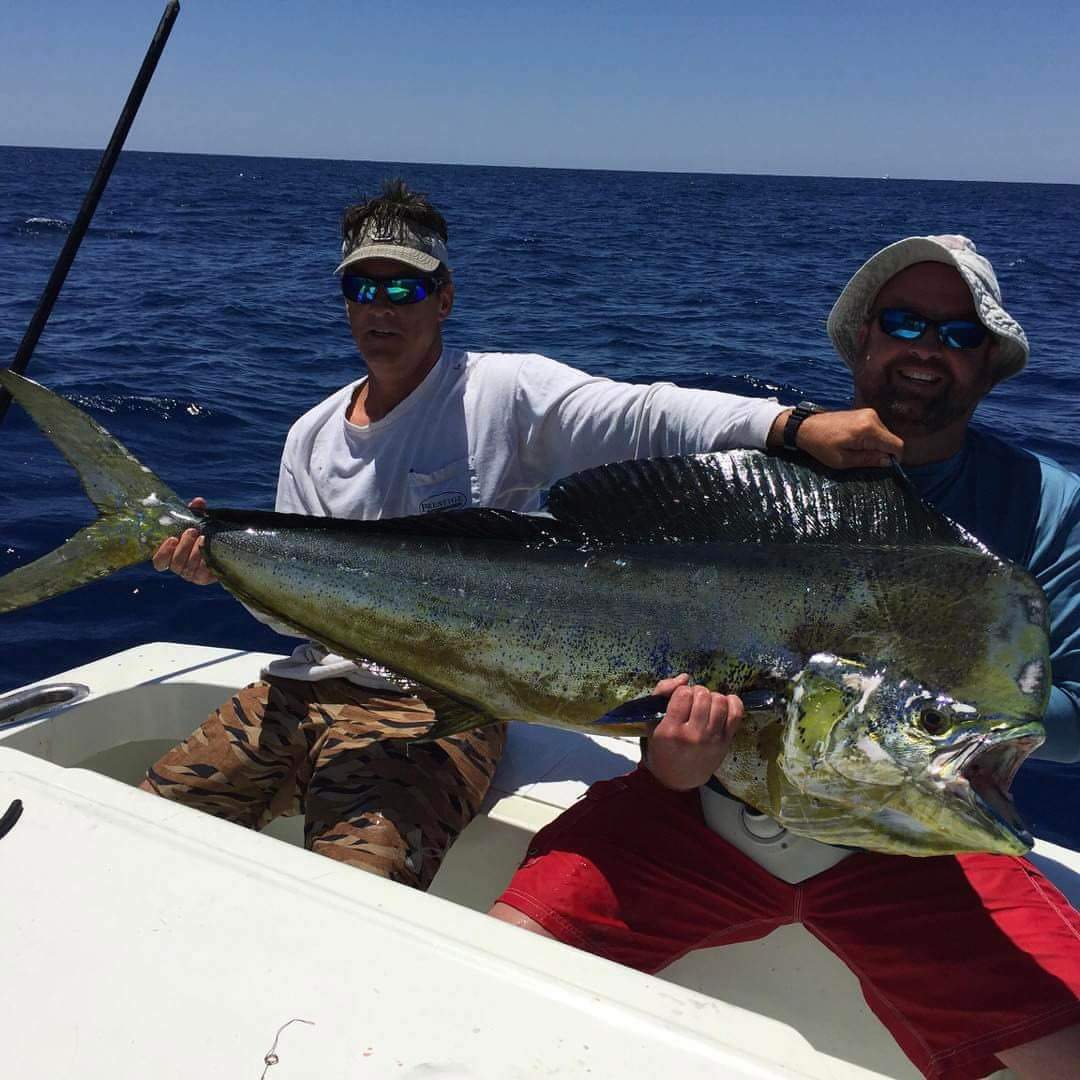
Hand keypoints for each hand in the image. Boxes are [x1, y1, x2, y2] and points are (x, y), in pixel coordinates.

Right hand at [151, 497, 216, 584]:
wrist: (226, 548)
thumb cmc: (204, 534)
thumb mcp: (198, 522)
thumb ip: (195, 512)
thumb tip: (198, 501)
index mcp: (171, 556)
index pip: (159, 562)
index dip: (162, 553)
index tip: (172, 538)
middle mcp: (180, 567)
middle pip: (175, 563)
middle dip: (183, 546)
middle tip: (192, 531)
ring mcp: (192, 575)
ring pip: (188, 568)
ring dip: (195, 552)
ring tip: (203, 537)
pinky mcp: (205, 578)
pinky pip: (202, 573)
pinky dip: (205, 561)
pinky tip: (209, 550)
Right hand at [644, 673, 743, 790]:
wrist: (678, 777)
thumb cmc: (662, 746)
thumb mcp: (652, 721)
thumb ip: (662, 692)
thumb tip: (685, 677)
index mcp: (670, 730)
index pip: (683, 694)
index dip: (682, 691)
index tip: (680, 699)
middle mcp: (693, 735)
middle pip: (703, 695)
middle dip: (697, 692)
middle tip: (693, 701)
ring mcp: (712, 739)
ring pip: (720, 702)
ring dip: (713, 696)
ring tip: (706, 704)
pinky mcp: (726, 742)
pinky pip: (736, 714)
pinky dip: (733, 702)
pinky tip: (725, 702)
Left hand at [769, 407, 902, 468]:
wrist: (806, 427)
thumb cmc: (821, 446)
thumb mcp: (842, 460)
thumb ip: (868, 460)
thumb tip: (888, 462)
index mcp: (869, 429)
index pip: (896, 444)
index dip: (895, 458)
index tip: (884, 466)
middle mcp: (873, 417)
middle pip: (891, 439)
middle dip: (884, 452)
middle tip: (866, 460)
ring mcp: (868, 413)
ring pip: (885, 434)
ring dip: (877, 445)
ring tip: (857, 451)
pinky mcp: (864, 412)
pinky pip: (877, 429)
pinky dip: (872, 438)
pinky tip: (856, 443)